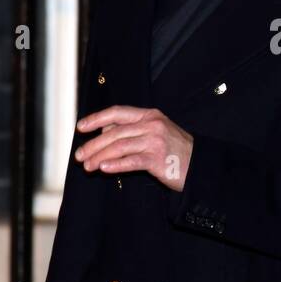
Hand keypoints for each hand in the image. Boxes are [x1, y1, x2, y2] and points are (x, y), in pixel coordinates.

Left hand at [74, 105, 192, 191]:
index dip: (96, 119)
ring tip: (87, 167)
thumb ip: (132, 129)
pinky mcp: (158, 159)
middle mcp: (152, 124)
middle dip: (93, 145)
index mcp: (149, 115)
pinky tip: (104, 169)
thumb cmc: (175, 150)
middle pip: (114, 132)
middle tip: (79, 156)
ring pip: (119, 147)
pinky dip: (115, 165)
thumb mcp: (156, 132)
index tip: (80, 127)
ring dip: (99, 157)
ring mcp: (155, 141)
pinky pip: (131, 161)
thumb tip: (104, 131)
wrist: (201, 166)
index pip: (117, 112)